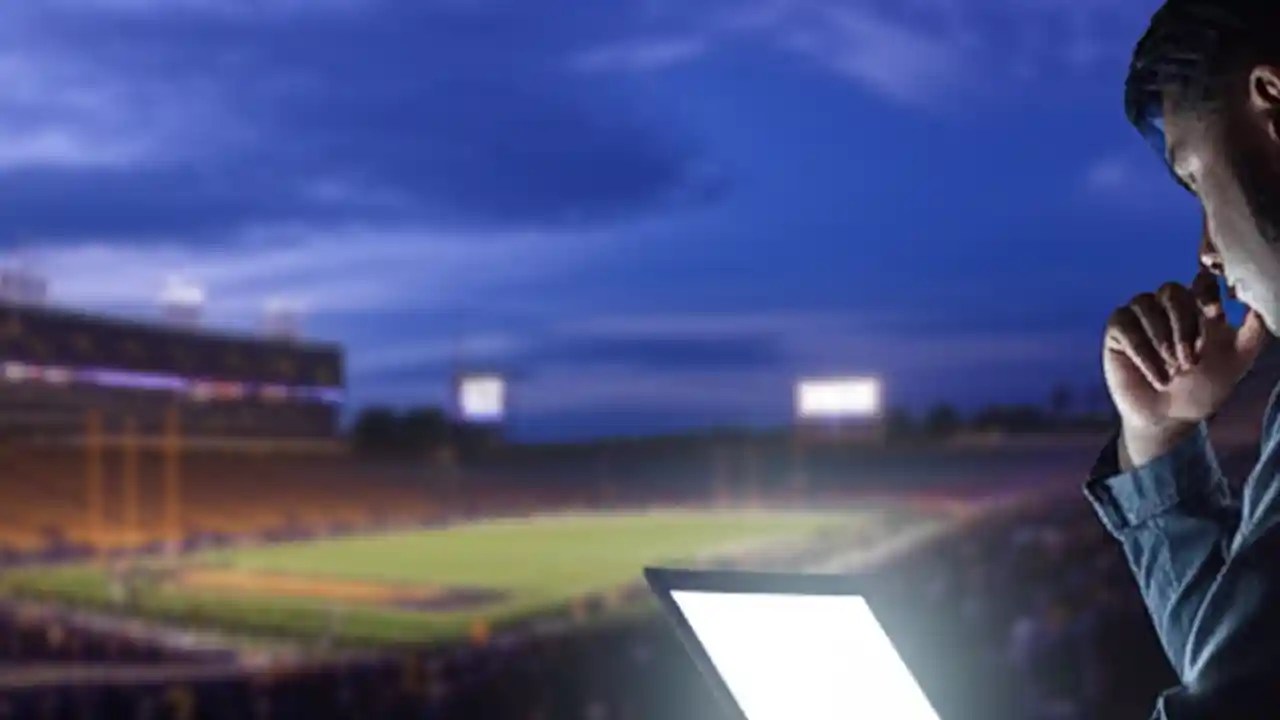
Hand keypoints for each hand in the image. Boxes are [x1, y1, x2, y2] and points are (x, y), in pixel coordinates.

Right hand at [1103, 270, 1270, 436]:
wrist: (1169, 417)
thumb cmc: (1203, 388)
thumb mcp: (1237, 361)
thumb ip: (1253, 332)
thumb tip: (1262, 305)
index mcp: (1198, 306)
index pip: (1201, 280)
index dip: (1205, 292)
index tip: (1215, 314)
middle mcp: (1167, 305)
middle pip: (1171, 291)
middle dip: (1183, 325)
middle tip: (1190, 359)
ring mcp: (1140, 315)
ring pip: (1146, 305)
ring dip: (1162, 340)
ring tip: (1173, 371)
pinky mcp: (1118, 331)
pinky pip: (1125, 326)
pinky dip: (1143, 352)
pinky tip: (1156, 376)